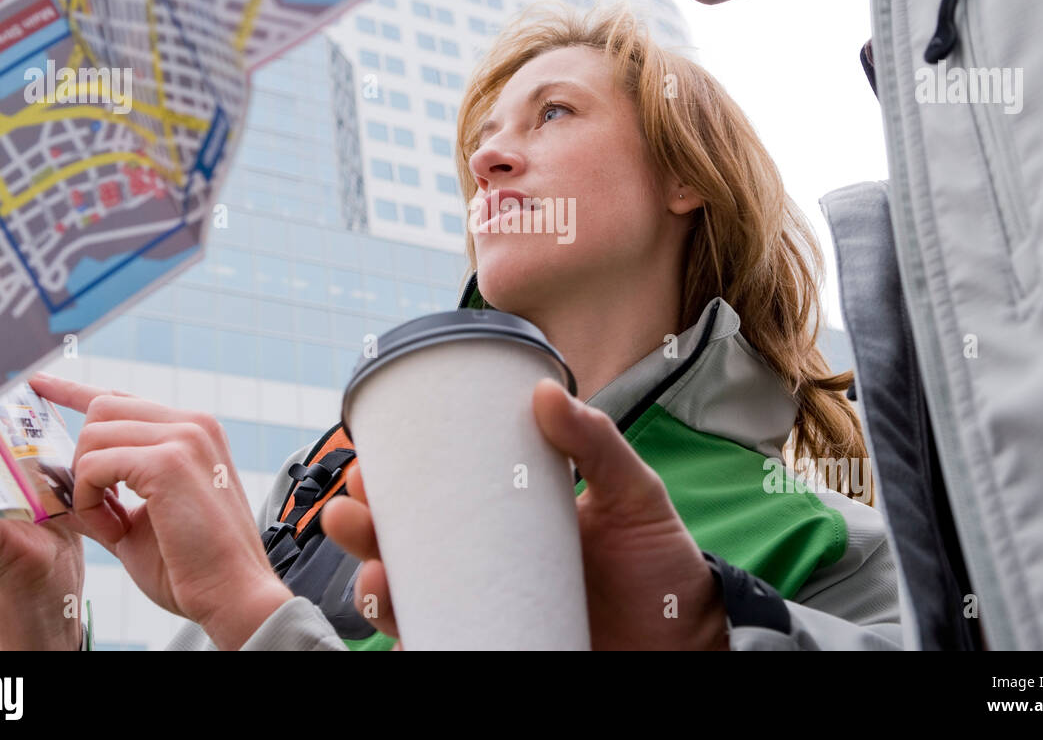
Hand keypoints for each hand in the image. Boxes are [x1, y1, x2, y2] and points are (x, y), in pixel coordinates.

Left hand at [30, 373, 291, 649]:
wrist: (234, 593)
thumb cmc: (193, 565)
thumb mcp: (145, 517)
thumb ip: (112, 491)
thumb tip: (65, 483)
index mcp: (194, 431)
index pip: (125, 398)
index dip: (74, 390)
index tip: (39, 384)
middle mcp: (193, 423)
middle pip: (101, 410)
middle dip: (82, 458)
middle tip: (96, 509)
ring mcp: (184, 437)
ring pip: (94, 435)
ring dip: (86, 485)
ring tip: (110, 526)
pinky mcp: (168, 461)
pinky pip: (94, 465)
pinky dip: (90, 501)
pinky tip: (111, 528)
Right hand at [323, 377, 728, 649]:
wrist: (690, 644)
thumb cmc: (660, 567)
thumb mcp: (635, 495)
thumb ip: (597, 444)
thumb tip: (548, 392)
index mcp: (511, 522)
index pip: (440, 497)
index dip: (394, 483)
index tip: (367, 460)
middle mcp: (491, 567)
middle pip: (409, 547)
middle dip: (367, 530)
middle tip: (353, 510)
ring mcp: (491, 611)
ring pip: (412, 599)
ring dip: (374, 584)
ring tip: (374, 573)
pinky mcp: (498, 650)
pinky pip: (442, 645)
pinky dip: (411, 637)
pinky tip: (400, 623)